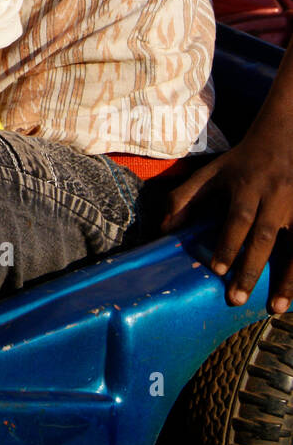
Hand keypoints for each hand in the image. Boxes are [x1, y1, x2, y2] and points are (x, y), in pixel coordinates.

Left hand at [161, 127, 292, 312]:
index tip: (218, 269)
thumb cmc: (241, 162)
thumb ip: (184, 198)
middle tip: (236, 298)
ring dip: (287, 278)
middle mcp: (273, 197)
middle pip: (263, 236)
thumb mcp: (210, 172)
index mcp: (246, 186)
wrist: (284, 136)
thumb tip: (163, 229)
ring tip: (275, 308)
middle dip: (250, 268)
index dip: (228, 243)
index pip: (237, 218)